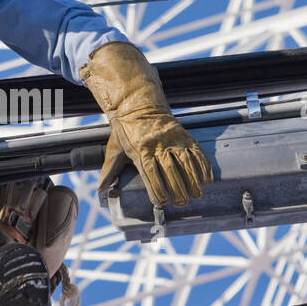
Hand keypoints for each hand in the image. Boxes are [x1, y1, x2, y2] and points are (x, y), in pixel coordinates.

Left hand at [81, 42, 211, 206]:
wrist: (137, 102)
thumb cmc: (124, 129)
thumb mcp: (114, 149)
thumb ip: (109, 171)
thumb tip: (101, 193)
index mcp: (140, 150)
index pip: (150, 174)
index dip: (156, 189)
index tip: (161, 202)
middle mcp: (157, 145)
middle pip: (169, 170)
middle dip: (177, 189)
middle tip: (181, 203)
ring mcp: (172, 139)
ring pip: (185, 162)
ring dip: (193, 180)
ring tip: (196, 195)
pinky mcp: (183, 134)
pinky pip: (196, 151)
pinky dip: (203, 166)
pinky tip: (206, 179)